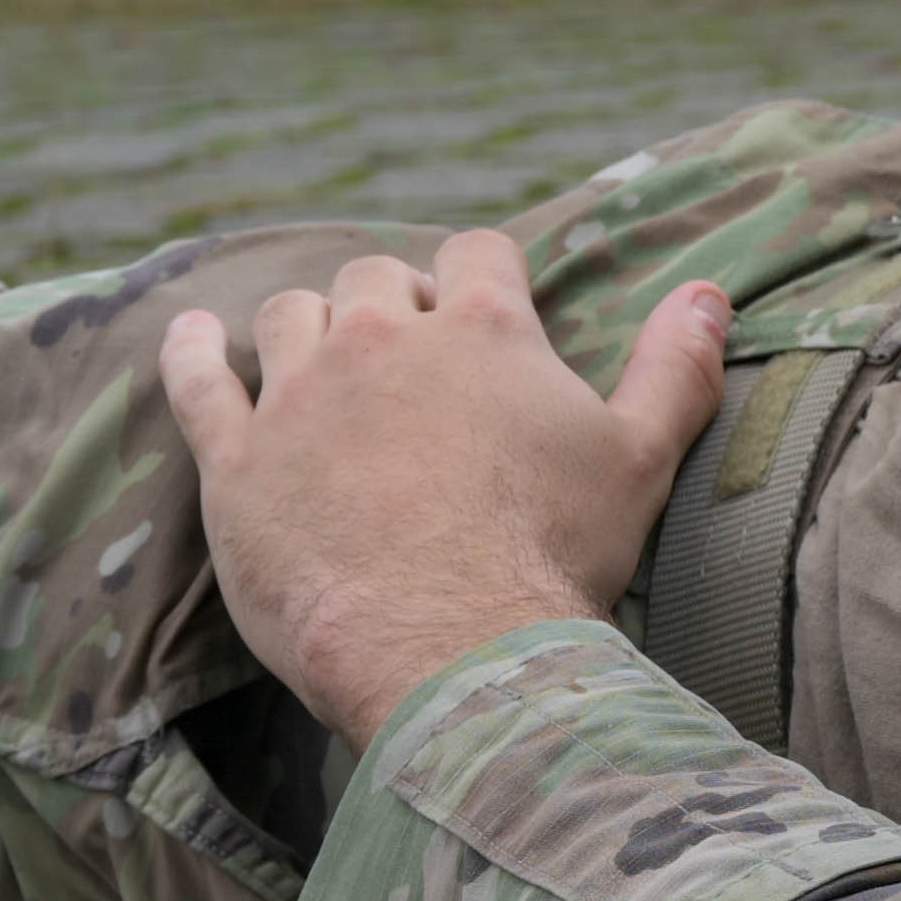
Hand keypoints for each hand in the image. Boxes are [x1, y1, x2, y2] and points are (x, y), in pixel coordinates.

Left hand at [162, 234, 727, 748]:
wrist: (449, 648)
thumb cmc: (553, 556)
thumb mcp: (640, 459)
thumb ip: (676, 367)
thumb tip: (709, 293)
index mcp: (483, 330)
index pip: (476, 252)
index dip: (480, 275)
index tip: (481, 308)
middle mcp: (383, 339)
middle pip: (374, 277)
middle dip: (393, 303)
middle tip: (410, 360)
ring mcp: (299, 394)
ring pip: (289, 315)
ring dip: (308, 325)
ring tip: (321, 359)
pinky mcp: (235, 459)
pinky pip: (196, 380)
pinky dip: (190, 352)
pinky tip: (191, 337)